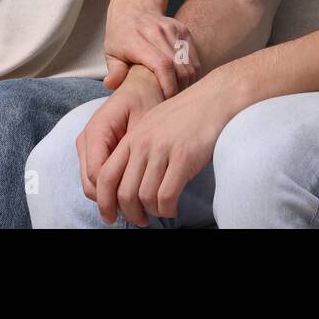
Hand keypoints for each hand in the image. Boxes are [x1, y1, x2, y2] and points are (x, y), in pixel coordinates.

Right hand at [77, 65, 163, 201]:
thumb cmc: (147, 99)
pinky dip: (110, 190)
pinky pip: (96, 176)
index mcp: (97, 130)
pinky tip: (131, 198)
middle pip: (91, 184)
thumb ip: (138, 148)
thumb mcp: (146, 122)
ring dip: (111, 200)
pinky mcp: (93, 149)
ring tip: (138, 212)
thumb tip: (136, 180)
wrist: (142, 83)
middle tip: (140, 219)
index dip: (115, 197)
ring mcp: (87, 144)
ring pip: (91, 184)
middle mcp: (86, 138)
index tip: (139, 211)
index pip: (98, 175)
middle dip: (112, 204)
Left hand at [95, 73, 244, 225]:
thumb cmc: (187, 115)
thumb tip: (128, 181)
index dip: (104, 201)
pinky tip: (174, 207)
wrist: (214, 99)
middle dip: (130, 214)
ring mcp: (162, 150)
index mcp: (132, 137)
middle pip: (123, 192)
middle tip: (140, 220)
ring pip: (144, 197)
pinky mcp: (183, 158)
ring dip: (152, 212)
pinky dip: (168, 209)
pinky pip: (166, 196)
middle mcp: (143, 144)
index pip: (106, 175)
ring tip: (161, 211)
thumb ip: (138, 148)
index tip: (110, 215)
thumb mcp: (153, 125)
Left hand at [103, 2, 199, 97]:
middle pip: (179, 66)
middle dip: (179, 87)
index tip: (166, 98)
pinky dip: (191, 72)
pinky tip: (182, 81)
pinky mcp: (183, 30)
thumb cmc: (121, 36)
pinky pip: (194, 56)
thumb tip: (111, 85)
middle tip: (171, 100)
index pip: (162, 64)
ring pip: (189, 63)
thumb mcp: (111, 53)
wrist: (134, 8)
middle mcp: (157, 32)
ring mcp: (172, 29)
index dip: (168, 84)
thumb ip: (114, 71)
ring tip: (177, 92)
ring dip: (187, 81)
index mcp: (137, 40)